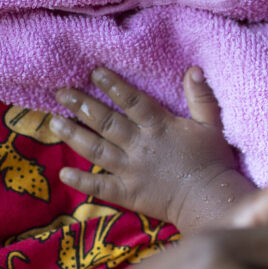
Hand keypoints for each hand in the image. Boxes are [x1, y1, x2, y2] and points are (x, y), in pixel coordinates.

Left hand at [50, 65, 267, 231]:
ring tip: (54, 122)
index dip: (113, 86)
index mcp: (159, 127)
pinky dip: (81, 181)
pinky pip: (100, 186)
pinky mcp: (128, 193)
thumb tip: (194, 69)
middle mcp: (140, 146)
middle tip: (61, 93)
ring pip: (97, 149)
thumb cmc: (213, 162)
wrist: (210, 200)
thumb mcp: (212, 125)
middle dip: (82, 105)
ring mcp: (131, 171)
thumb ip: (201, 97)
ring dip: (74, 135)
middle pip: (106, 122)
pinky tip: (64, 174)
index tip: (93, 73)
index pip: (131, 101)